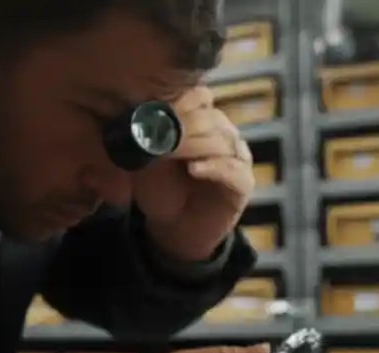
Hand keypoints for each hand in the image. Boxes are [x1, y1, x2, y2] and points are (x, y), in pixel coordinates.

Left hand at [133, 87, 254, 262]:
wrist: (175, 230)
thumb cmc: (161, 190)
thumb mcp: (146, 161)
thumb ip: (146, 139)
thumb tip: (135, 118)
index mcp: (203, 120)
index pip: (199, 96)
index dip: (179, 100)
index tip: (152, 110)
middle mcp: (224, 133)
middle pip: (210, 117)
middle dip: (181, 124)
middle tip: (155, 135)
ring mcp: (237, 157)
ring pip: (222, 141)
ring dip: (193, 144)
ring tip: (168, 152)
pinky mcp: (243, 183)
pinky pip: (233, 169)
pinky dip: (213, 167)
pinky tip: (194, 170)